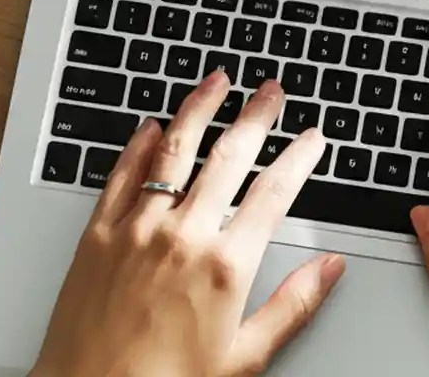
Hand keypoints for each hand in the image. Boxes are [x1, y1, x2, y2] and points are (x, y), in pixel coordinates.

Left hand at [33, 74, 344, 376]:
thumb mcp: (246, 357)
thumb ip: (293, 305)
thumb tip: (331, 268)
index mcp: (227, 265)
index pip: (274, 191)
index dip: (299, 156)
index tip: (312, 138)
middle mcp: (183, 235)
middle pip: (229, 156)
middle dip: (256, 116)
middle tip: (272, 90)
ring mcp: (137, 229)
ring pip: (174, 150)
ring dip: (199, 108)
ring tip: (217, 80)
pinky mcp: (97, 234)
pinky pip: (122, 174)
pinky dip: (138, 144)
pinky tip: (151, 126)